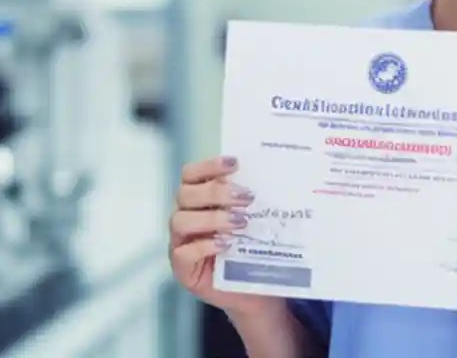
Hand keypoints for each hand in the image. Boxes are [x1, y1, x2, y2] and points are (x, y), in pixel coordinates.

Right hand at [168, 155, 283, 318]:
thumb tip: (276, 175)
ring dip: (213, 218)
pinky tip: (227, 245)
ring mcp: (180, 244)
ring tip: (241, 223)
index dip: (209, 166)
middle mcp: (185, 218)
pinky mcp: (183, 270)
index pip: (191, 174)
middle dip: (216, 192)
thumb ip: (256, 199)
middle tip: (247, 198)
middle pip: (185, 194)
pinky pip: (183, 252)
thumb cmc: (256, 251)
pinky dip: (205, 246)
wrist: (258, 291)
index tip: (235, 163)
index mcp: (198, 201)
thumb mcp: (258, 220)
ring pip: (181, 220)